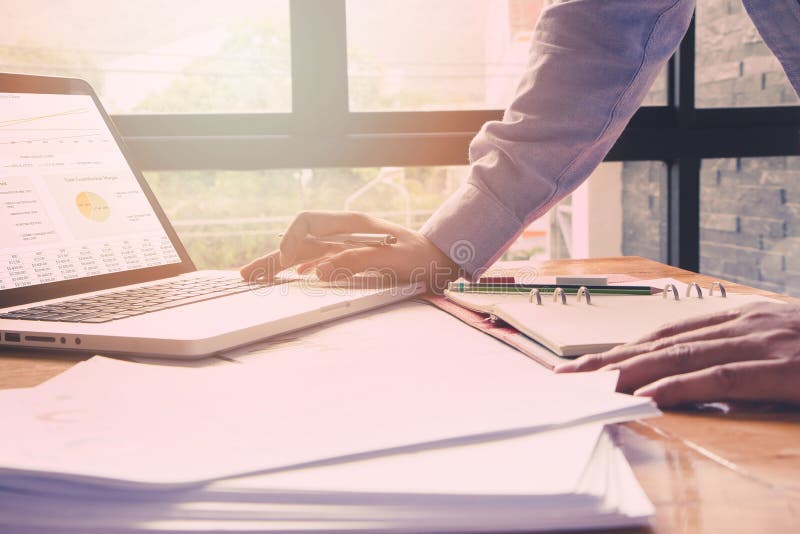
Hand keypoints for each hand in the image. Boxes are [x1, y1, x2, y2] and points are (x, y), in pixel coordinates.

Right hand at [239, 211, 460, 292]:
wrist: (440, 258)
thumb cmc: (419, 257)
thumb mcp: (390, 259)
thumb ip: (354, 261)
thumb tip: (316, 270)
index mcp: (351, 225)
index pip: (306, 224)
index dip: (291, 241)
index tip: (287, 262)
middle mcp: (344, 231)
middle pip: (298, 239)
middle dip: (272, 256)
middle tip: (246, 276)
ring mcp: (345, 244)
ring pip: (304, 251)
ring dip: (280, 264)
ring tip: (256, 277)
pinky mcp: (350, 257)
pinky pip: (316, 260)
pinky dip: (298, 268)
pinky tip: (291, 276)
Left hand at [554, 302, 799, 407]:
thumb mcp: (781, 344)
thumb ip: (742, 356)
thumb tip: (696, 376)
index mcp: (741, 318)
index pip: (667, 333)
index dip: (624, 347)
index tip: (589, 362)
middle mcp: (742, 322)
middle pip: (660, 341)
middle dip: (609, 359)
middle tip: (567, 376)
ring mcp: (761, 339)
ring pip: (679, 353)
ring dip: (628, 369)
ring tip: (589, 385)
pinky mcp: (782, 363)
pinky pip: (720, 374)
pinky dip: (679, 383)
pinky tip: (649, 393)